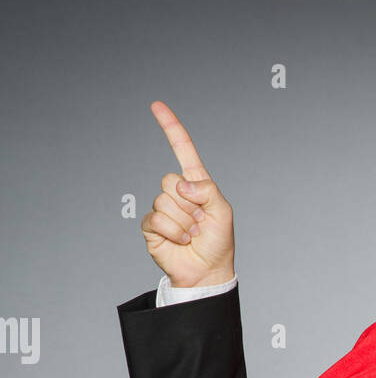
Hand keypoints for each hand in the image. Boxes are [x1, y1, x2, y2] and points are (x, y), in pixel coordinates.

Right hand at [141, 101, 234, 287]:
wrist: (206, 271)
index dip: (170, 127)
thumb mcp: (223, 211)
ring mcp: (162, 209)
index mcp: (196, 184)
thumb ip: (207, 190)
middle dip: (189, 204)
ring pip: (165, 201)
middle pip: (170, 180)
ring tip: (192, 235)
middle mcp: (177, 193)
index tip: (156, 105)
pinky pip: (157, 219)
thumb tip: (181, 185)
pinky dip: (173, 232)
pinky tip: (181, 241)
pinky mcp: (151, 226)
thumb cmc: (218, 242)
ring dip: (183, 222)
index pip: (182, 149)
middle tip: (199, 223)